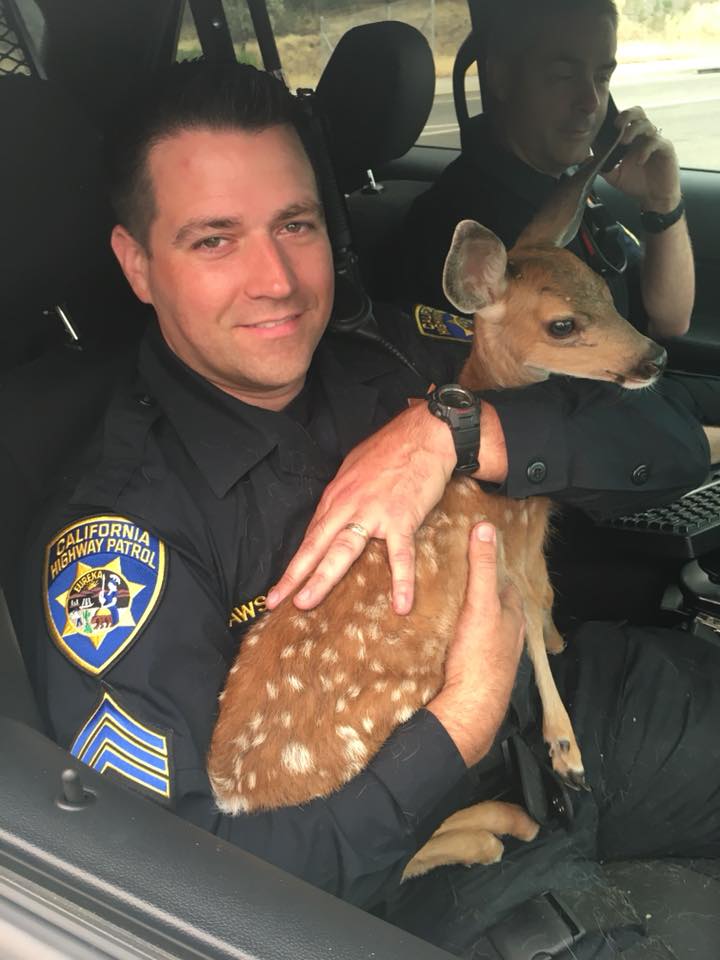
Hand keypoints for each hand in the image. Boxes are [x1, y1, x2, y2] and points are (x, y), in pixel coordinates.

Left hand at [267, 403, 456, 614]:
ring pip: (343, 551)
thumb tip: (336, 515)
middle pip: (316, 546)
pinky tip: (401, 605)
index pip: (312, 536)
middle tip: (277, 600)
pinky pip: (400, 555)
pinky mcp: (401, 518)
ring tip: (306, 602)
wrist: (423, 434)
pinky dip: (402, 581)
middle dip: (294, 575)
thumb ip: (345, 495)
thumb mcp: (355, 468)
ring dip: (322, 578)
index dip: (296, 562)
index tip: (282, 585)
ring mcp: (373, 514)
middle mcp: (348, 506)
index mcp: (336, 496)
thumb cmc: (391, 448)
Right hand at [427, 523, 524, 766]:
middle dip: (481, 592)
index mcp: (513, 617)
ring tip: (447, 603)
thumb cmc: (479, 656)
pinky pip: (470, 647)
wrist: (470, 708)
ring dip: (470, 616)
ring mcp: (494, 656)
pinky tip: (445, 637)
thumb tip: (485, 528)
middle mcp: (509, 636)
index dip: (491, 566)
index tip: (475, 552)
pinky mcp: (476, 672)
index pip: (505, 582)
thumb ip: (483, 567)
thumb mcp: (481, 603)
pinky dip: (461, 637)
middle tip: (458, 576)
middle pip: (496, 606)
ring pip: (485, 628)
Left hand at [602, 106, 680, 212]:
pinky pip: (656, 142)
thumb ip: (603, 166)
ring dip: (633, 130)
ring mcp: (655, 141)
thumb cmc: (636, 184)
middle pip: (638, 112)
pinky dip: (646, 150)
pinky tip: (638, 161)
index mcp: (630, 138)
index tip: (603, 124)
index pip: (624, 119)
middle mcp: (642, 136)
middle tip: (616, 125)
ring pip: (646, 124)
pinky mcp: (665, 149)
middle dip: (627, 115)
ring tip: (624, 142)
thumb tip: (587, 159)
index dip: (615, 117)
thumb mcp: (614, 176)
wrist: (654, 198)